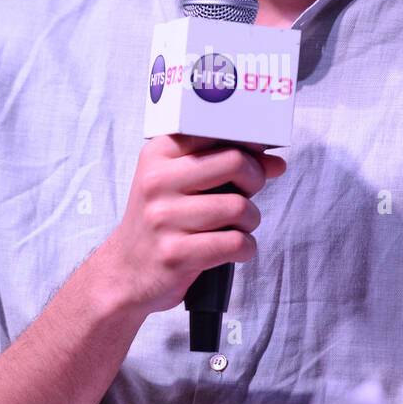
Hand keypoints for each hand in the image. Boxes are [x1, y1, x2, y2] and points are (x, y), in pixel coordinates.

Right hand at [97, 134, 285, 315]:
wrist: (126, 272)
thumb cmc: (163, 221)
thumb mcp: (180, 182)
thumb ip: (224, 165)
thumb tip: (275, 162)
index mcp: (158, 154)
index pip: (217, 131)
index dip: (248, 146)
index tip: (256, 160)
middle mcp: (157, 181)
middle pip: (235, 162)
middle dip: (254, 180)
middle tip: (246, 194)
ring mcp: (164, 218)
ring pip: (240, 207)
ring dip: (250, 220)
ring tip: (235, 226)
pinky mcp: (175, 253)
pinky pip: (235, 243)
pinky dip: (245, 248)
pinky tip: (233, 249)